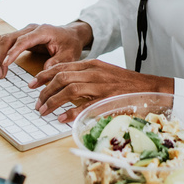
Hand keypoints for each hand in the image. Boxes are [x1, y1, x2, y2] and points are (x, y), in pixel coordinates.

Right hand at [0, 22, 90, 79]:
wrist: (71, 34)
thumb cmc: (70, 44)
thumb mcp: (69, 55)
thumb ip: (57, 62)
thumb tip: (44, 71)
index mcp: (42, 31)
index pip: (23, 41)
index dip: (12, 52)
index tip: (4, 65)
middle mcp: (30, 28)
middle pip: (9, 38)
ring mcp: (24, 31)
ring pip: (3, 38)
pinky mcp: (20, 36)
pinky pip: (3, 40)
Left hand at [30, 60, 173, 122]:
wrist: (150, 88)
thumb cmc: (126, 84)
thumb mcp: (104, 74)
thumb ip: (86, 77)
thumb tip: (65, 86)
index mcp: (92, 64)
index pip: (62, 66)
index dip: (44, 75)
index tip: (32, 84)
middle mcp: (94, 71)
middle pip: (61, 77)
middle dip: (44, 90)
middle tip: (36, 103)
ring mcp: (101, 85)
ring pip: (69, 88)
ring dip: (53, 101)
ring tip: (44, 111)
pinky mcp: (108, 98)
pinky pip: (85, 105)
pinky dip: (71, 112)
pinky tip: (62, 119)